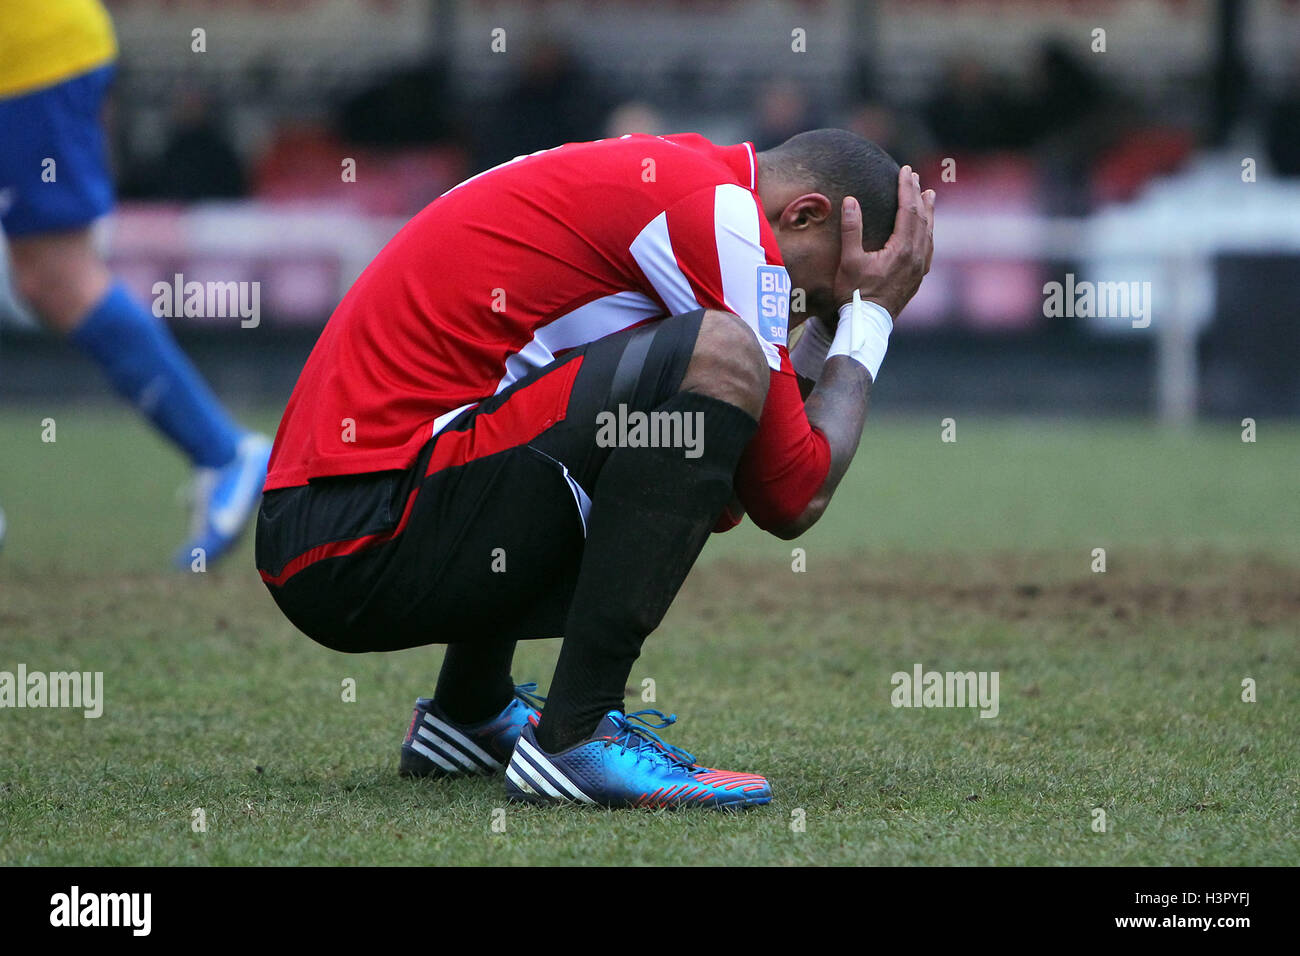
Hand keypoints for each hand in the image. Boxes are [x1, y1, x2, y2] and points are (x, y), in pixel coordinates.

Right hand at [833, 164, 934, 319]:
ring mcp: (919, 269)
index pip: (908, 210)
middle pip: (921, 218)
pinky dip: (928, 232)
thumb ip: (852, 229)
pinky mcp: (917, 278)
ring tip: (929, 195)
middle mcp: (916, 257)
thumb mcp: (849, 261)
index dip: (906, 188)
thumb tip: (852, 201)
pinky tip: (926, 230)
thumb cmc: (854, 294)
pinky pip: (928, 248)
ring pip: (928, 233)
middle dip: (917, 195)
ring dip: (928, 212)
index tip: (905, 171)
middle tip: (914, 176)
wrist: (866, 324)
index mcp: (902, 249)